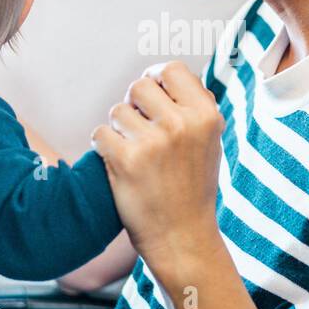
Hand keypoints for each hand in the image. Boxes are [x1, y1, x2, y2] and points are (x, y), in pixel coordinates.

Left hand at [90, 62, 223, 275]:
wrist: (182, 237)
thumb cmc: (192, 187)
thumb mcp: (209, 142)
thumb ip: (192, 108)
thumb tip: (163, 75)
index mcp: (206, 116)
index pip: (172, 70)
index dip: (156, 78)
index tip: (150, 95)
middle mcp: (182, 124)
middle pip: (139, 86)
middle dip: (133, 105)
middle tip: (139, 130)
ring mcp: (153, 142)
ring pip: (117, 110)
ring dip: (118, 129)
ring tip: (134, 154)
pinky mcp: (126, 160)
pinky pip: (100, 133)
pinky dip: (103, 147)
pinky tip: (119, 165)